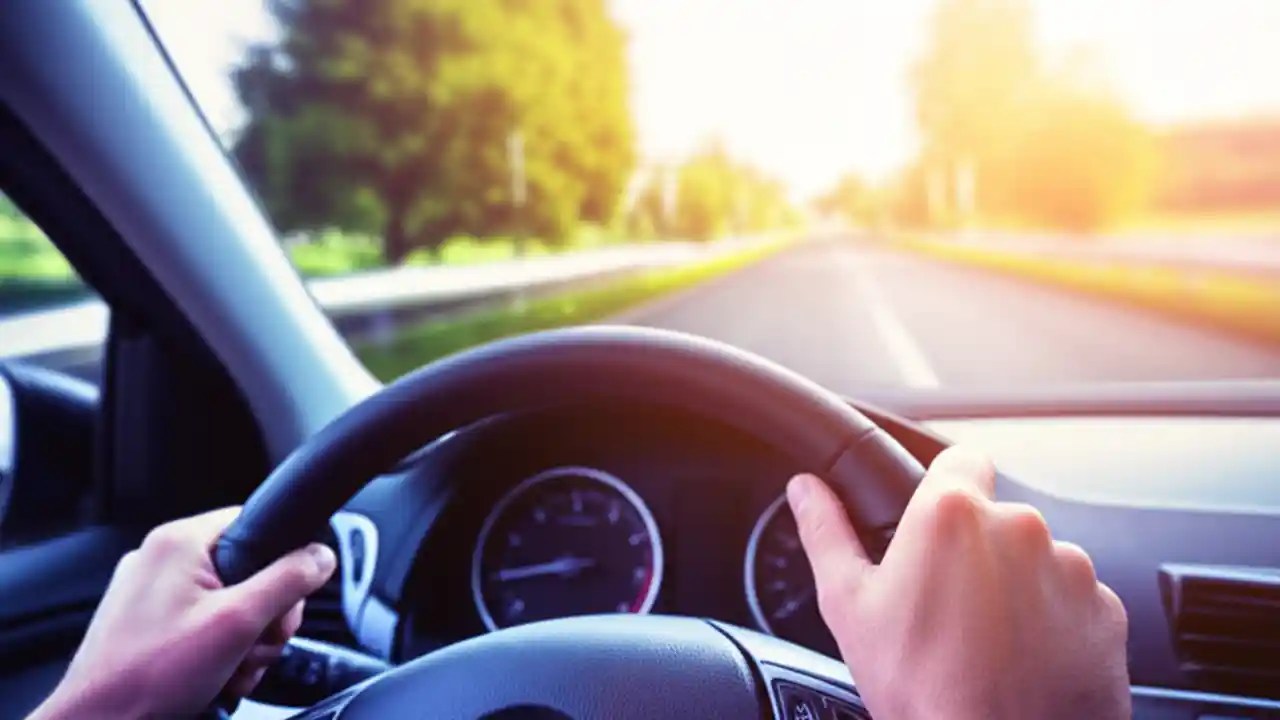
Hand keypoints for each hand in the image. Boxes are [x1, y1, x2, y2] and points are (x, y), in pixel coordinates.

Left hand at [30, 508, 336, 718]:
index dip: (283, 561)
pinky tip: (215, 678)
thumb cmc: (147, 677)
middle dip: (264, 617)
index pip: (257, 523)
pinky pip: (205, 624)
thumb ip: (288, 582)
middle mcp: (162, 559)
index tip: (285, 600)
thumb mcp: (237, 624)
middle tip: (255, 646)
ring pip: (232, 603)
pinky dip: (220, 652)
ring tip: (230, 670)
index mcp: (180, 541)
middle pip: (250, 569)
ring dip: (245, 642)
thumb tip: (321, 555)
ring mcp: (151, 593)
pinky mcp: (147, 623)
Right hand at [789, 446, 1129, 719]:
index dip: (943, 489)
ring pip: (1036, 560)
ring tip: (985, 643)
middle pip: (996, 518)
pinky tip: (1021, 660)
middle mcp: (1021, 528)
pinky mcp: (1106, 612)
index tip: (932, 527)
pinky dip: (1053, 623)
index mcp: (952, 514)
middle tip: (946, 607)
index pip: (960, 460)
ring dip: (1015, 588)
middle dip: (974, 552)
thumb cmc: (922, 689)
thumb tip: (805, 490)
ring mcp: (1072, 571)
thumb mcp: (850, 607)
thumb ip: (827, 532)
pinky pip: (1073, 602)